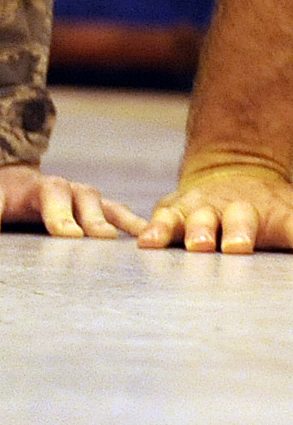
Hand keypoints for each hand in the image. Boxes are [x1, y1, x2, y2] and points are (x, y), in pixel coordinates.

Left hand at [0, 161, 149, 237]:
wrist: (14, 187)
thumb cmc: (3, 199)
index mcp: (34, 188)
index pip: (48, 194)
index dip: (59, 212)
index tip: (68, 233)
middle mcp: (62, 188)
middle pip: (78, 196)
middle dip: (86, 216)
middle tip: (95, 236)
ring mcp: (80, 197)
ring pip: (99, 203)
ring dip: (111, 219)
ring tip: (124, 238)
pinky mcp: (93, 208)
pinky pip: (115, 213)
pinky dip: (130, 222)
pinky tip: (146, 235)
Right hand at [137, 164, 292, 257]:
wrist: (236, 170)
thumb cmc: (283, 207)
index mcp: (282, 215)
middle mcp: (245, 211)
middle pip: (245, 221)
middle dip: (242, 233)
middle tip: (241, 247)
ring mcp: (209, 209)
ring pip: (202, 220)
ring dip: (198, 231)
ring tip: (196, 246)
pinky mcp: (176, 211)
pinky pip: (163, 222)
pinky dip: (155, 230)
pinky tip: (146, 244)